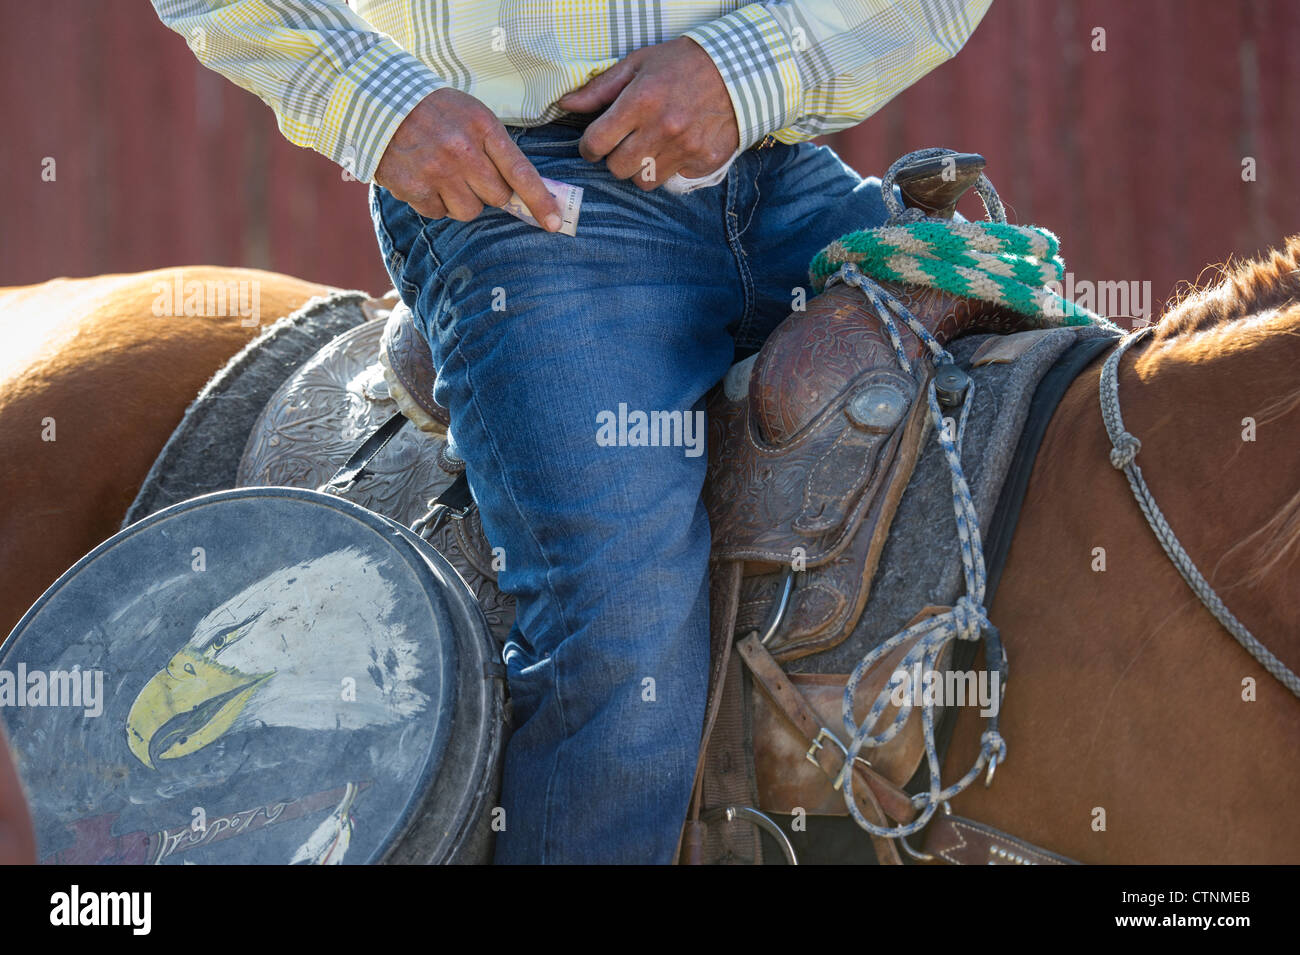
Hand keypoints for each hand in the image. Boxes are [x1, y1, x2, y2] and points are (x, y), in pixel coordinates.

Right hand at [375, 88, 562, 229]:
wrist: (377, 101)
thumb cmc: (433, 109)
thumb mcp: (471, 114)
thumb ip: (495, 148)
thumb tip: (520, 190)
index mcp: (482, 128)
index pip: (520, 172)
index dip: (540, 201)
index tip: (555, 223)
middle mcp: (462, 151)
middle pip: (497, 197)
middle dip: (490, 192)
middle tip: (471, 173)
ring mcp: (437, 172)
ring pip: (470, 211)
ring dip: (462, 200)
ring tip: (445, 176)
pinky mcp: (414, 188)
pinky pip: (438, 213)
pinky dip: (434, 202)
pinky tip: (423, 179)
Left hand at [556, 36, 738, 190]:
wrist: (739, 70)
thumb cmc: (682, 64)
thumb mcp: (638, 64)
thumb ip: (600, 89)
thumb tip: (566, 104)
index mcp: (641, 102)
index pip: (596, 143)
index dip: (589, 147)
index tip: (594, 144)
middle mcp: (662, 129)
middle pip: (617, 169)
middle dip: (615, 158)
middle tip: (626, 143)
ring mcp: (685, 149)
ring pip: (644, 181)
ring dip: (641, 168)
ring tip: (651, 147)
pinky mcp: (705, 162)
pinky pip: (674, 180)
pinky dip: (670, 168)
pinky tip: (677, 148)